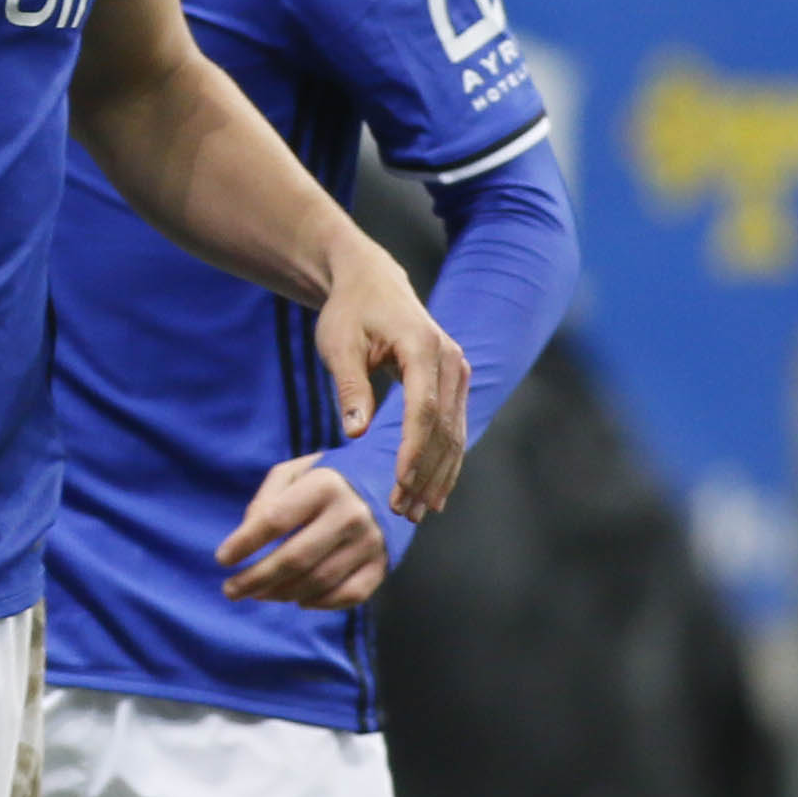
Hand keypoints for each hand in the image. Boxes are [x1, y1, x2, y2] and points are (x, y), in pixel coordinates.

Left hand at [217, 456, 393, 608]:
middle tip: (230, 590)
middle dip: (255, 578)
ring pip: (318, 582)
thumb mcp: (295, 471)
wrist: (391, 479)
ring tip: (257, 593)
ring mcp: (370, 543)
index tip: (222, 559)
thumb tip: (247, 535)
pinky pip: (349, 596)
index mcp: (325, 485)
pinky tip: (298, 600)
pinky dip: (319, 604)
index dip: (244, 543)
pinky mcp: (383, 565)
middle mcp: (351, 514)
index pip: (276, 520)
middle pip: (295, 558)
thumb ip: (267, 499)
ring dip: (280, 594)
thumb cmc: (330, 476)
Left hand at [314, 247, 470, 520]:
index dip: (413, 450)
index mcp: (422, 346)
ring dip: (438, 476)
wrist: (372, 283)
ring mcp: (458, 370)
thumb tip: (354, 433)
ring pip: (455, 433)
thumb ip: (350, 388)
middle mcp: (450, 359)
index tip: (400, 484)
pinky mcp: (455, 382)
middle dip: (425, 473)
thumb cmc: (349, 312)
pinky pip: (454, 428)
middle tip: (403, 512)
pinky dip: (444, 462)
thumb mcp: (339, 345)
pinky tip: (433, 494)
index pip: (423, 408)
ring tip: (416, 513)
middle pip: (444, 427)